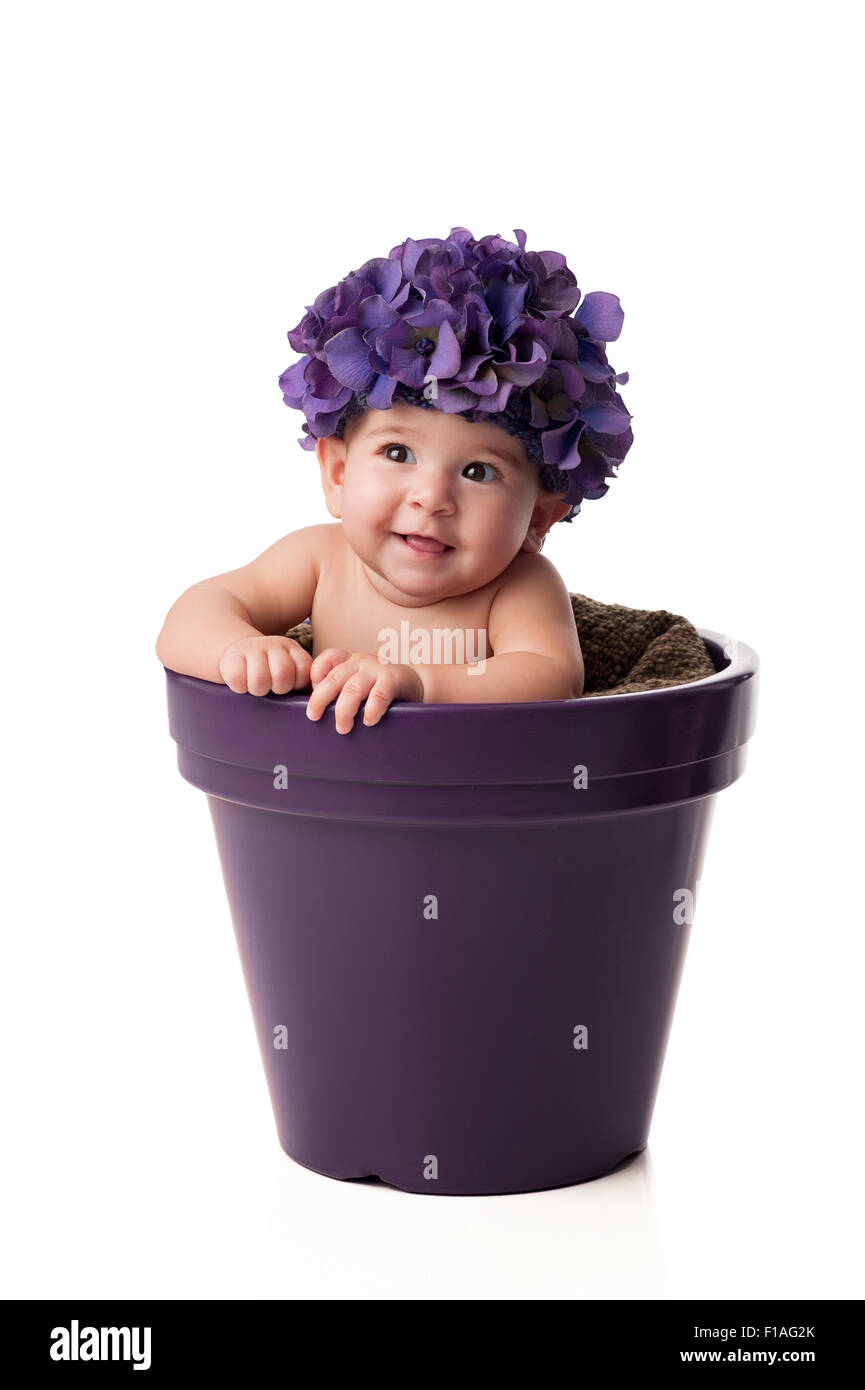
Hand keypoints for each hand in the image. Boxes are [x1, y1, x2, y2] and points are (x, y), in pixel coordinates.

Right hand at [218, 635, 312, 695]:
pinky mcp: (231, 658)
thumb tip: (316, 702)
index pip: (304, 671)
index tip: (288, 685)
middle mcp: (274, 644)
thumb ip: (305, 681)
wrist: (237, 653)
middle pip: (283, 675)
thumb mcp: (290, 669)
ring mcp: (252, 649)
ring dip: (258, 690)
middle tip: (271, 687)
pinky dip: (239, 688)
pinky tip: (241, 683)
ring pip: (260, 680)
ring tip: (256, 686)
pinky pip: (238, 681)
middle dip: (277, 688)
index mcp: (293, 649)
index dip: (296, 684)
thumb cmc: (268, 670)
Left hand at [306, 648, 423, 733]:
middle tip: (314, 717)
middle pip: (333, 678)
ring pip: (352, 689)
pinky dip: (371, 710)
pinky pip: (379, 695)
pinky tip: (368, 721)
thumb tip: (318, 716)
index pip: (327, 659)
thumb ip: (341, 692)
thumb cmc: (381, 689)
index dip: (315, 675)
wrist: (417, 684)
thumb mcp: (359, 684)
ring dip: (344, 711)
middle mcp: (360, 663)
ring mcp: (376, 670)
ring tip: (343, 728)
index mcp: (349, 661)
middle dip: (320, 699)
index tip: (313, 692)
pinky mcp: (392, 680)